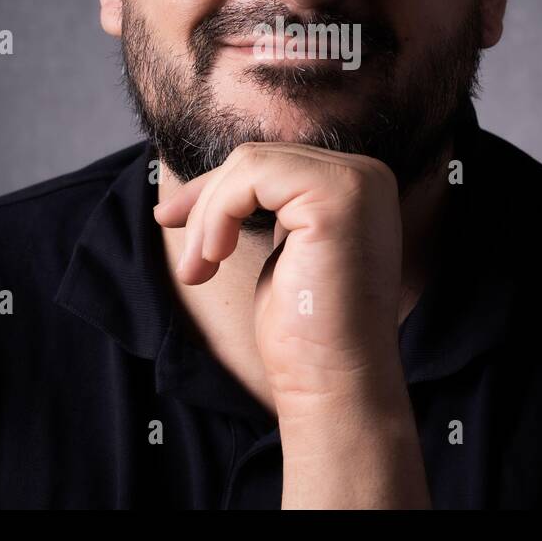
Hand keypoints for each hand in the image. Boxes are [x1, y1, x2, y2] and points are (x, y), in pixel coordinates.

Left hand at [152, 141, 406, 413]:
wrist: (332, 383)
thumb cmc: (306, 331)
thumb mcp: (284, 250)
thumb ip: (269, 206)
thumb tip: (212, 179)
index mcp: (359, 184)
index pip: (272, 162)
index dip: (215, 191)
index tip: (173, 220)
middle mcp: (368, 174)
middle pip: (259, 157)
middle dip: (207, 204)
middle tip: (189, 264)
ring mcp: (357, 182)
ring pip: (250, 163)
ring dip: (209, 217)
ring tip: (199, 269)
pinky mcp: (337, 196)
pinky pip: (251, 176)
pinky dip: (219, 215)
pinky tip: (216, 258)